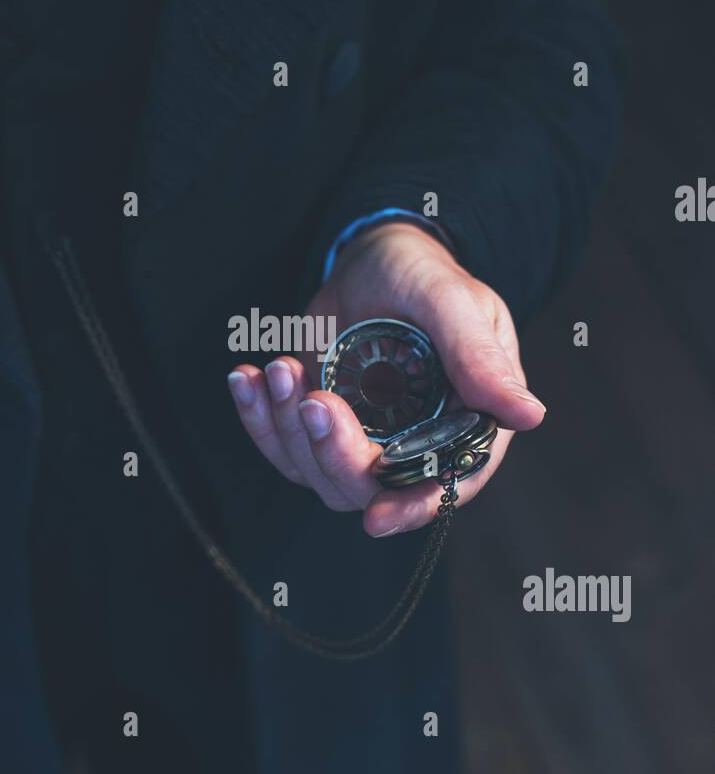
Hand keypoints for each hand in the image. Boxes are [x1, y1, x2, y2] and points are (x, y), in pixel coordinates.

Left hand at [227, 221, 545, 536]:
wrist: (375, 258)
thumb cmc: (426, 277)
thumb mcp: (455, 303)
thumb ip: (480, 358)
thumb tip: (528, 415)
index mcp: (465, 427)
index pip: (444, 487)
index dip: (412, 508)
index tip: (375, 516)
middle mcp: (412, 447)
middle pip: (368, 486)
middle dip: (333, 452)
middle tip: (312, 396)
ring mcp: (360, 440)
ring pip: (317, 471)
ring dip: (287, 427)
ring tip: (279, 367)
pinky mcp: (317, 427)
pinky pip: (281, 444)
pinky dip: (256, 417)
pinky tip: (246, 379)